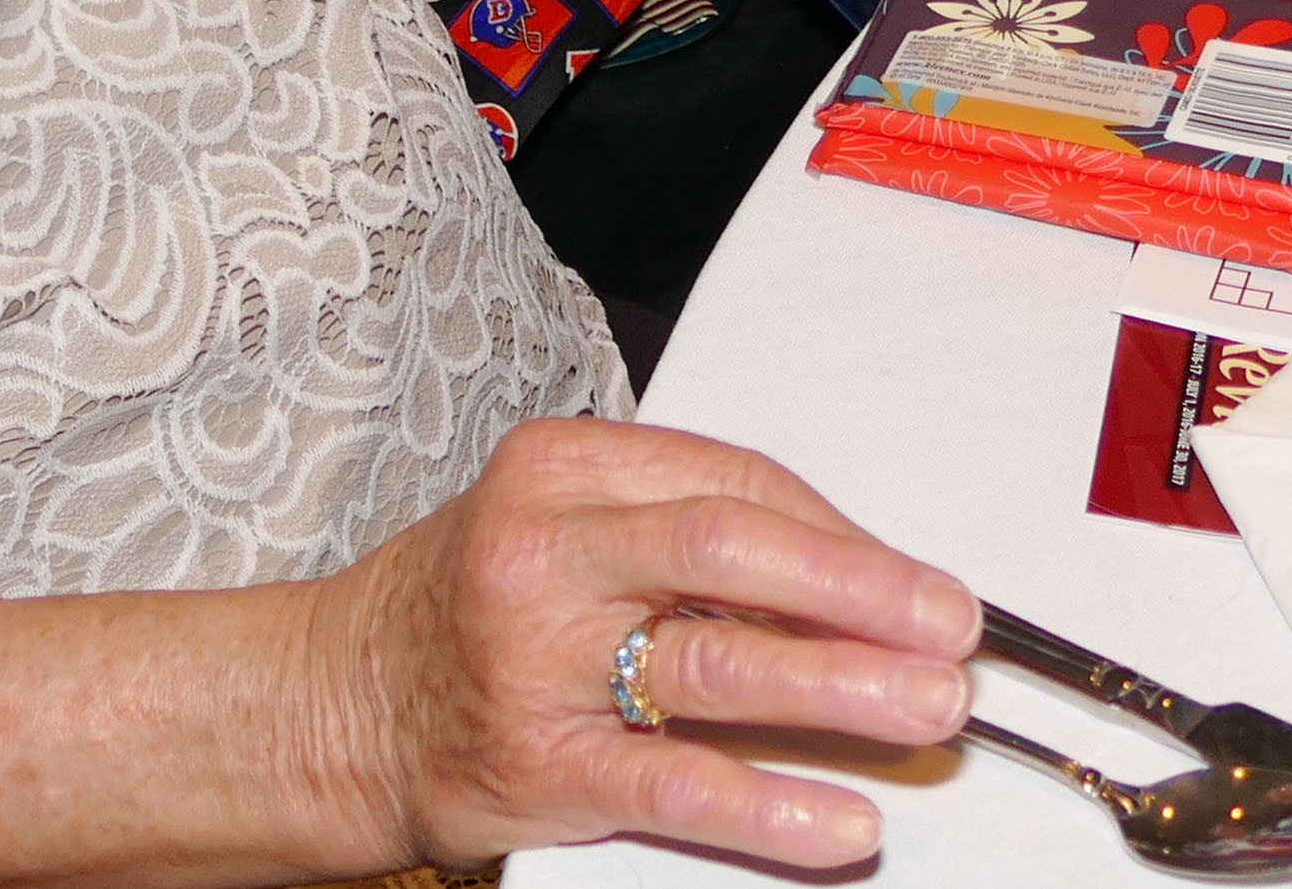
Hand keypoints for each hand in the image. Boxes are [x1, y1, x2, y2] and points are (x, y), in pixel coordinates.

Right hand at [333, 418, 977, 872]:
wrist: (343, 702)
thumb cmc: (470, 605)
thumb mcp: (558, 528)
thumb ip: (672, 537)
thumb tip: (844, 582)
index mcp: (560, 470)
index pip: (731, 482)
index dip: (840, 534)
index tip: (918, 579)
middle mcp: (546, 551)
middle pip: (728, 549)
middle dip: (858, 589)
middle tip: (948, 626)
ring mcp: (538, 659)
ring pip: (716, 663)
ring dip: (841, 686)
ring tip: (927, 708)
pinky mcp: (540, 765)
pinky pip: (676, 786)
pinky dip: (772, 806)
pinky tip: (843, 821)